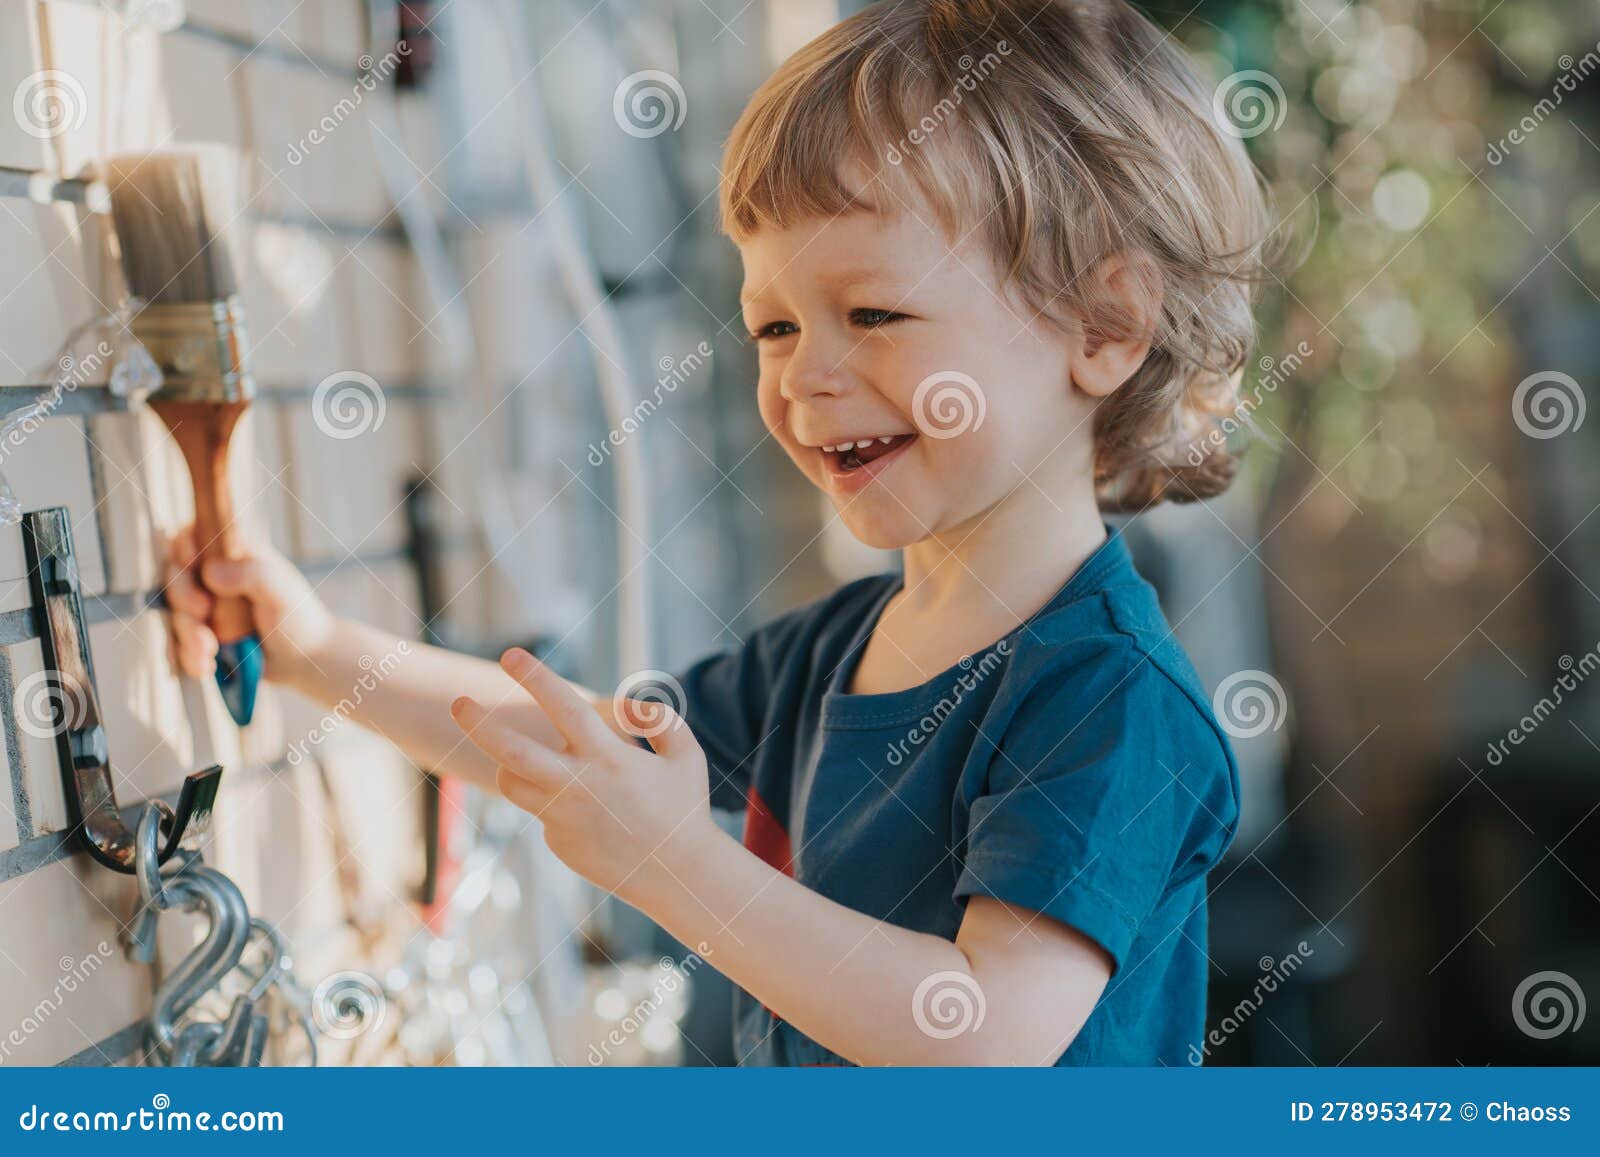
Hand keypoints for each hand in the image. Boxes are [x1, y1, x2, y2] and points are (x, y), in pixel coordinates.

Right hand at [163, 527, 336, 683]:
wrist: (304, 659)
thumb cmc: (298, 616)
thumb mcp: (281, 590)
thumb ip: (252, 574)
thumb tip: (210, 572)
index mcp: (233, 553)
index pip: (194, 535)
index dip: (184, 546)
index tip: (190, 564)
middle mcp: (214, 576)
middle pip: (175, 575)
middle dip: (182, 597)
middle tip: (204, 612)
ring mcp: (205, 607)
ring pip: (174, 613)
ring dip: (187, 633)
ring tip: (210, 650)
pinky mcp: (201, 635)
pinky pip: (179, 643)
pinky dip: (188, 655)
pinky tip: (206, 665)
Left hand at [449, 648, 725, 904]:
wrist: (679, 876)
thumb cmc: (685, 809)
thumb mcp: (686, 754)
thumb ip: (659, 719)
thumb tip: (630, 704)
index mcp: (608, 758)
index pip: (563, 707)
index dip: (535, 677)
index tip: (511, 654)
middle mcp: (577, 787)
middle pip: (512, 752)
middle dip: (478, 724)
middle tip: (456, 703)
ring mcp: (562, 818)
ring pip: (513, 782)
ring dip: (511, 764)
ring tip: (531, 758)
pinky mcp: (558, 843)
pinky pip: (542, 812)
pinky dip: (556, 802)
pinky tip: (593, 817)